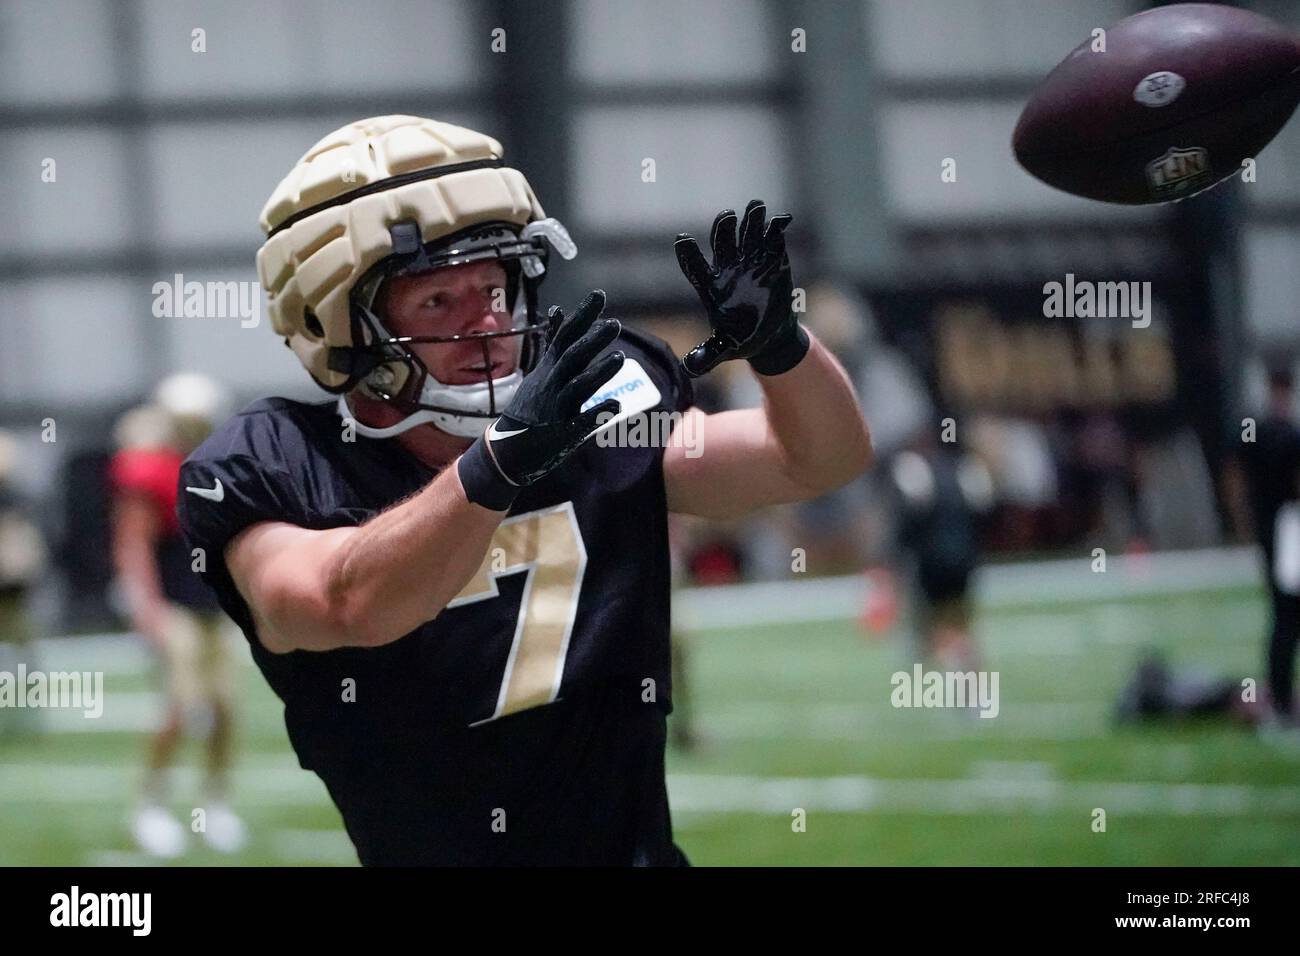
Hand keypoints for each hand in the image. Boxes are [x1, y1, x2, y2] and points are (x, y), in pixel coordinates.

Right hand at [458, 290, 624, 508]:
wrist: (507, 450)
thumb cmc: (530, 408)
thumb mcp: (541, 371)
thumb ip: (554, 343)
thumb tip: (558, 310)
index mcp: (549, 370)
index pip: (566, 337)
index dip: (582, 316)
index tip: (599, 294)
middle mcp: (551, 385)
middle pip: (571, 357)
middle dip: (591, 340)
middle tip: (615, 324)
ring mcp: (554, 408)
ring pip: (576, 386)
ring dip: (598, 372)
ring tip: (619, 357)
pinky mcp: (560, 433)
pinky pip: (580, 422)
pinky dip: (597, 413)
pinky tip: (616, 405)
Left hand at [674, 199, 809, 377]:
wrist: (769, 336)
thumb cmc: (741, 340)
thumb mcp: (723, 349)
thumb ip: (707, 355)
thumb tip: (689, 368)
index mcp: (711, 287)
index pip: (695, 267)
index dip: (688, 254)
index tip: (682, 240)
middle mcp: (728, 268)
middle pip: (721, 242)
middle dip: (724, 229)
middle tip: (728, 218)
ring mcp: (750, 261)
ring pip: (746, 235)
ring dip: (750, 221)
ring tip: (756, 208)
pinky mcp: (773, 260)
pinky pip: (773, 240)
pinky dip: (777, 228)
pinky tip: (782, 219)